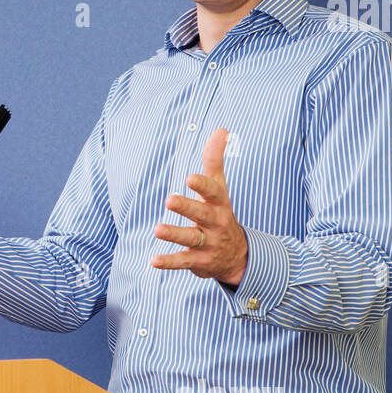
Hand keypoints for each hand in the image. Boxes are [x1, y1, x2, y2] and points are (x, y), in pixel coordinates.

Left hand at [151, 128, 247, 285]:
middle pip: (202, 215)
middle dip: (187, 207)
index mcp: (219, 204)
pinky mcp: (198, 261)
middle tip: (169, 200)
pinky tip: (153, 260)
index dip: (202, 185)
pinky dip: (169, 262)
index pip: (213, 192)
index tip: (190, 178)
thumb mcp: (220, 188)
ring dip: (175, 234)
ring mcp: (207, 243)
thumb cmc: (220, 213)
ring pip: (191, 238)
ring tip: (157, 229)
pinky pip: (183, 261)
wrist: (237, 255)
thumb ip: (215, 160)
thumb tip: (221, 130)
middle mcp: (215, 223)